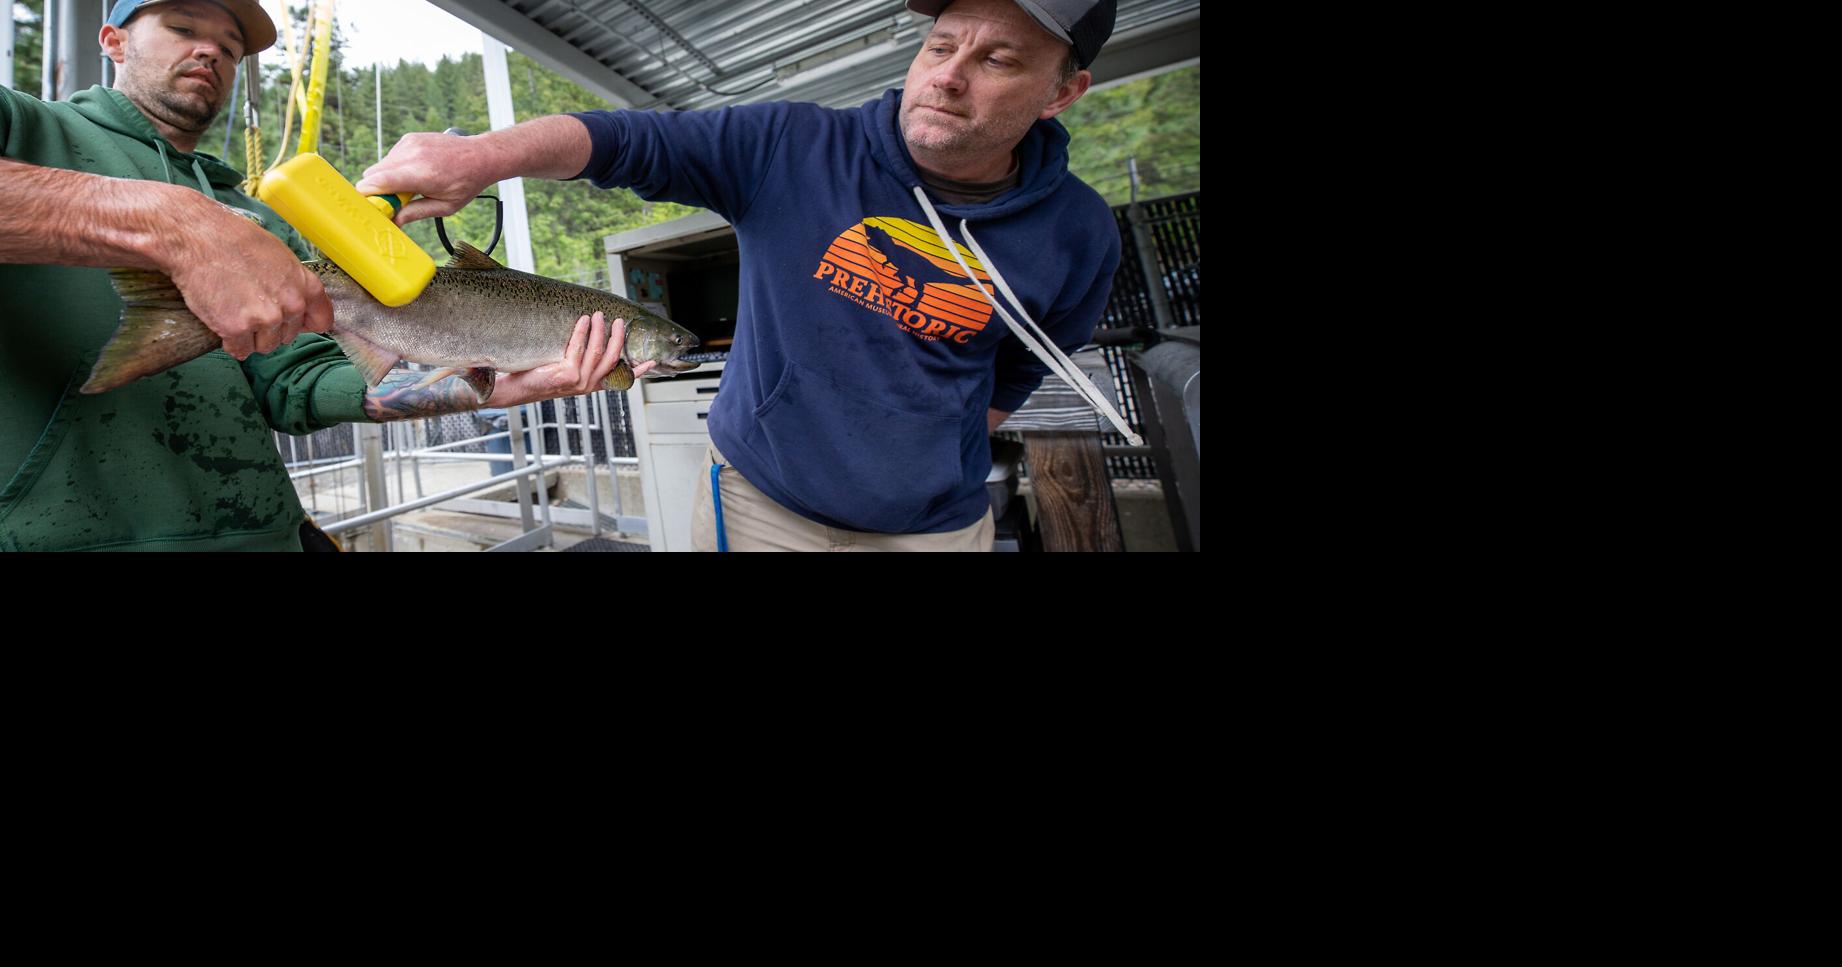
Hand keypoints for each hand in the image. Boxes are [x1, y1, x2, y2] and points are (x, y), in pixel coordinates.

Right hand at [162, 197, 333, 359]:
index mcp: (306, 286)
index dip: (304, 323)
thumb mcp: (280, 256)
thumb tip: (300, 305)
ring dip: (250, 336)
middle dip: (270, 327)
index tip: (291, 322)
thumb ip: (294, 284)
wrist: (197, 238)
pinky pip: (240, 350)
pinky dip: (231, 342)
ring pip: (265, 346)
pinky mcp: (237, 329)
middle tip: (248, 305)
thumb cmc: (235, 241)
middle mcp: (291, 305)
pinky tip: (223, 321)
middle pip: (288, 335)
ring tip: (234, 310)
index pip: (322, 321)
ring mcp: (265, 319)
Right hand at [354, 130, 498, 225]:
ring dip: (388, 178)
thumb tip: (393, 222)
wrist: (481, 155)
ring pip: (380, 166)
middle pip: (372, 174)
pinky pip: (390, 157)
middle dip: (378, 189)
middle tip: (398, 200)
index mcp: (422, 174)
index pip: (379, 181)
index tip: (371, 207)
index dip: (368, 195)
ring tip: (413, 184)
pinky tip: (417, 171)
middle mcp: (412, 155)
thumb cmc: (466, 183)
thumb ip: (415, 213)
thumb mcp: (445, 207)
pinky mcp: (409, 138)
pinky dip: (396, 167)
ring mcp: (409, 143)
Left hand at [488, 311, 657, 406]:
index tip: (653, 361)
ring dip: (599, 330)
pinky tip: (582, 321)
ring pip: (596, 352)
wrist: (517, 390)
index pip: (621, 378)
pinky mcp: (566, 375)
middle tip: (618, 320)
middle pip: (612, 358)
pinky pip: (578, 348)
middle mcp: (587, 386)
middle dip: (617, 337)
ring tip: (598, 315)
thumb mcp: (564, 371)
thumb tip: (590, 337)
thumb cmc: (537, 377)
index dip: (639, 371)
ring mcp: (578, 382)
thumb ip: (580, 361)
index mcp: (591, 386)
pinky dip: (581, 332)